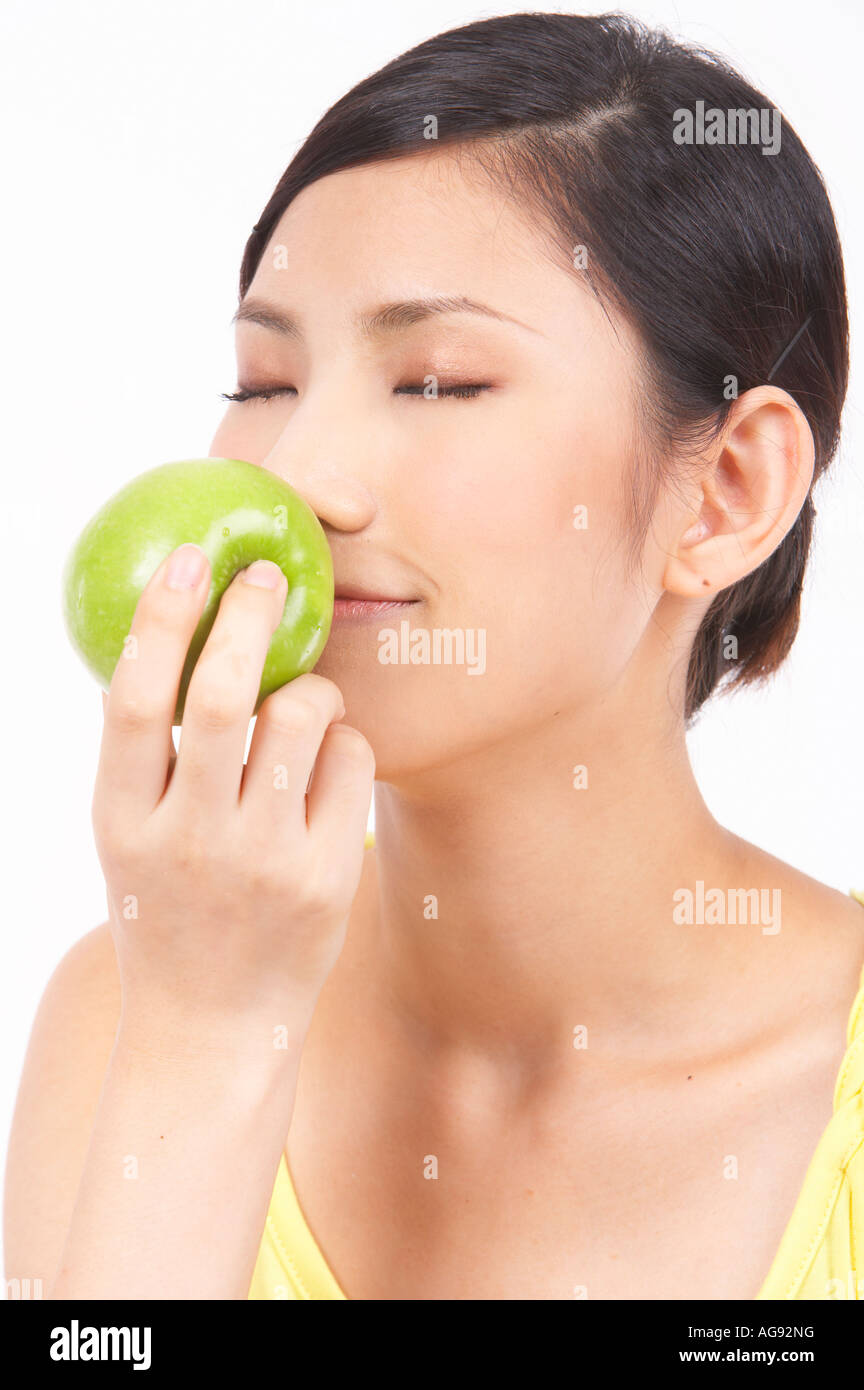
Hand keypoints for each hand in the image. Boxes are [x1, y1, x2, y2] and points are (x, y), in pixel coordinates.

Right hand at [91, 544, 373, 1053]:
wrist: (212, 1026)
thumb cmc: (166, 911)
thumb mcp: (125, 840)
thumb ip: (140, 758)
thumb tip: (166, 645)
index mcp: (122, 821)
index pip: (134, 701)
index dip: (160, 620)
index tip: (187, 559)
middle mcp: (189, 840)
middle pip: (222, 698)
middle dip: (246, 617)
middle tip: (264, 574)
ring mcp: (263, 862)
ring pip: (303, 718)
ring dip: (308, 687)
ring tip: (300, 704)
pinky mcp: (327, 879)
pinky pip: (352, 762)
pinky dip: (343, 740)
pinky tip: (326, 766)